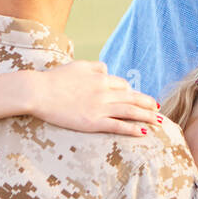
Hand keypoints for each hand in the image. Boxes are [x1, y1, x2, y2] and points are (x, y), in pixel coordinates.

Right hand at [29, 61, 160, 135]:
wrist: (38, 92)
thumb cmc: (55, 79)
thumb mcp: (78, 65)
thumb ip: (95, 66)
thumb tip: (107, 69)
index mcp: (101, 77)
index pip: (123, 85)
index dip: (132, 92)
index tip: (139, 98)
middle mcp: (104, 91)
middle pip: (132, 97)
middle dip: (147, 103)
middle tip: (158, 109)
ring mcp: (99, 107)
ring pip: (130, 111)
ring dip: (146, 116)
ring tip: (158, 121)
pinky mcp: (93, 122)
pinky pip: (118, 126)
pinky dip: (132, 129)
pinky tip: (143, 133)